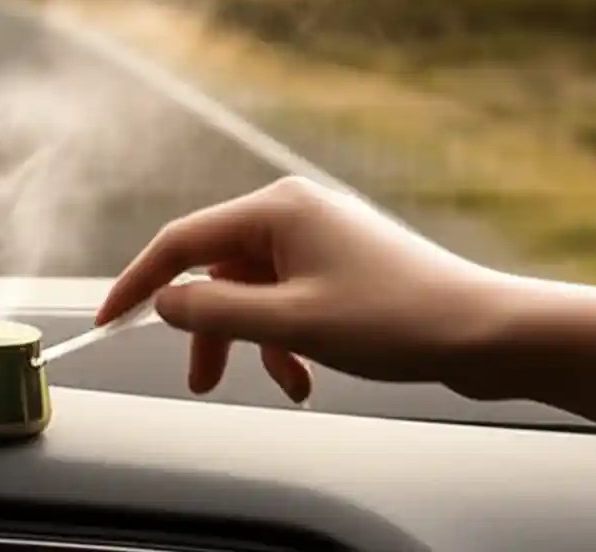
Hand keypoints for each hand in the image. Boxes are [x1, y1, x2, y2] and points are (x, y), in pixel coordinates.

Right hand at [96, 176, 502, 402]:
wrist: (487, 331)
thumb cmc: (395, 318)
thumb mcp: (289, 322)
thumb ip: (213, 313)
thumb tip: (164, 303)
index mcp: (276, 210)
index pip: (182, 242)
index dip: (139, 283)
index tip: (108, 321)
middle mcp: (293, 213)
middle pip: (218, 272)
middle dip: (210, 329)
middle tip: (202, 379)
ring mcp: (319, 238)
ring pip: (254, 292)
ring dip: (254, 342)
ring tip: (281, 385)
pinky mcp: (340, 264)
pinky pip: (288, 299)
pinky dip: (286, 339)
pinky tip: (305, 377)